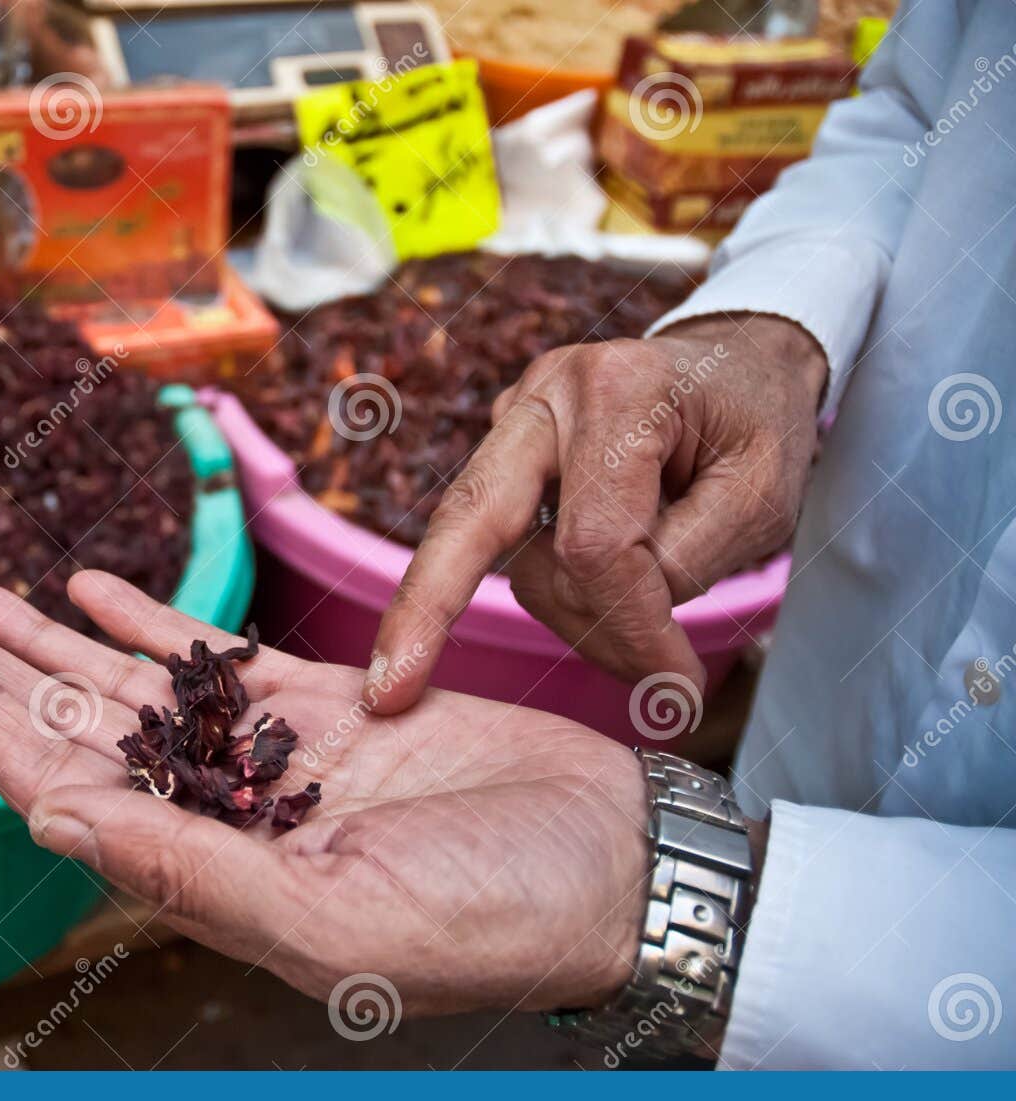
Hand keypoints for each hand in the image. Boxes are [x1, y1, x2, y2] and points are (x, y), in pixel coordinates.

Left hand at [0, 571, 651, 1014]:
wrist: (619, 868)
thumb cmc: (498, 920)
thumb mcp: (341, 924)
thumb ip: (193, 874)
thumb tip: (55, 821)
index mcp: (209, 875)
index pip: (58, 787)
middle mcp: (222, 814)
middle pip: (75, 731)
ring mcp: (272, 755)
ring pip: (132, 686)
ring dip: (49, 642)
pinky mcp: (330, 706)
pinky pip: (217, 656)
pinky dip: (152, 618)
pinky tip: (90, 586)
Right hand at [366, 313, 827, 712]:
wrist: (739, 360)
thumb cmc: (758, 423)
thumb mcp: (762, 495)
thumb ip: (688, 560)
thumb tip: (620, 629)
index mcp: (617, 388)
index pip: (596, 544)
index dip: (632, 627)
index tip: (676, 685)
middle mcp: (543, 394)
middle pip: (468, 521)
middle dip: (424, 610)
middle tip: (386, 693)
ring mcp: (511, 421)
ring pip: (498, 555)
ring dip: (568, 614)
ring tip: (648, 631)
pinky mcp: (502, 452)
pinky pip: (500, 544)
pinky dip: (550, 591)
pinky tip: (604, 603)